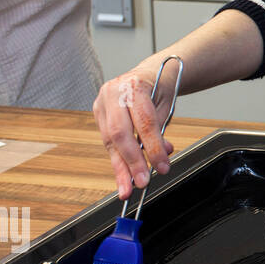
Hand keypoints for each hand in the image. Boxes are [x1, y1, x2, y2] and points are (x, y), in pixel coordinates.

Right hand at [91, 66, 175, 199]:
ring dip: (120, 169)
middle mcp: (113, 93)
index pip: (144, 122)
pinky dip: (117, 161)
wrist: (148, 74)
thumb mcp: (166, 104)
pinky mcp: (97, 114)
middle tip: (142, 182)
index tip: (162, 167)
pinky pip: (108, 142)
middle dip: (132, 162)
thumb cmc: (160, 88)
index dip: (153, 148)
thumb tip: (161, 155)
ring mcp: (101, 103)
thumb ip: (160, 129)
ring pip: (110, 142)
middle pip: (120, 134)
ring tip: (127, 189)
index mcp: (135, 85)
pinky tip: (122, 177)